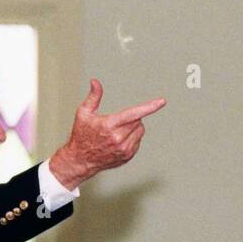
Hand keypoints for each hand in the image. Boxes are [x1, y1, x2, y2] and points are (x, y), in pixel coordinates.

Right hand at [48, 80, 165, 188]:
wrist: (81, 159)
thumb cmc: (81, 135)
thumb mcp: (84, 113)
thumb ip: (93, 97)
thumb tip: (95, 82)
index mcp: (109, 125)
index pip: (133, 113)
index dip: (149, 107)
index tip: (162, 101)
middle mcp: (118, 138)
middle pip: (138, 120)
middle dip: (131, 117)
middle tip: (116, 122)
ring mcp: (124, 149)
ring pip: (140, 131)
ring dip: (134, 127)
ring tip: (118, 131)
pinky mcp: (127, 156)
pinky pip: (138, 141)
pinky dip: (132, 138)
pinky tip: (119, 141)